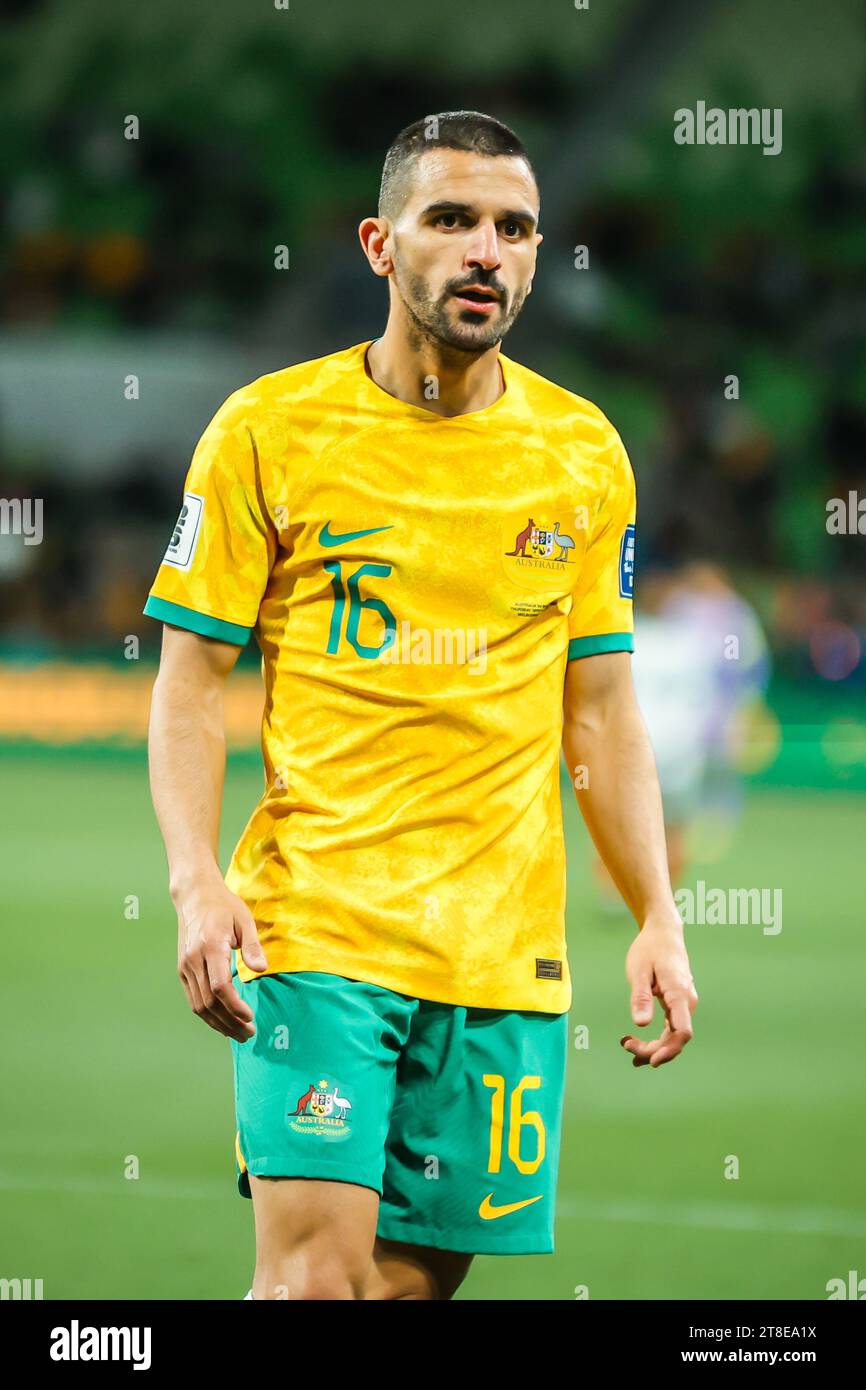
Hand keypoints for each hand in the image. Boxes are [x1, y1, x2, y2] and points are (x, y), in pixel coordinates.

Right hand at [176, 881, 267, 1041]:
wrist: (195, 896)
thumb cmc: (224, 906)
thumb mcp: (245, 920)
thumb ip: (252, 946)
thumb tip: (261, 969)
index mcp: (211, 947)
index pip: (220, 987)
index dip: (235, 1007)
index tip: (250, 1016)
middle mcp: (194, 959)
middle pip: (209, 1002)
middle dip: (229, 1022)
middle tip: (249, 1034)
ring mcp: (185, 966)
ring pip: (198, 1005)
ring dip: (218, 1023)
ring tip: (238, 1033)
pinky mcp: (182, 969)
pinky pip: (193, 998)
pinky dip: (207, 1014)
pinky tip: (222, 1021)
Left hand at [621, 915, 697, 1067]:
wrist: (664, 933)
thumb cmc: (650, 948)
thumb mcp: (639, 970)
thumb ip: (640, 997)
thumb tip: (640, 1024)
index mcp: (679, 994)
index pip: (682, 1031)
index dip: (669, 1050)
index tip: (651, 1060)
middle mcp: (687, 1002)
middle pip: (676, 1038)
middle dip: (652, 1049)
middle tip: (626, 1045)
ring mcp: (684, 1004)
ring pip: (673, 1035)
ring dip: (653, 1046)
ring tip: (627, 1046)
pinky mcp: (678, 1004)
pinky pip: (671, 1028)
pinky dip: (656, 1038)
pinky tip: (637, 1041)